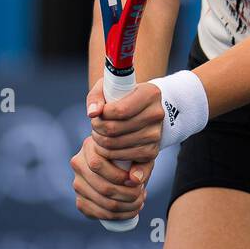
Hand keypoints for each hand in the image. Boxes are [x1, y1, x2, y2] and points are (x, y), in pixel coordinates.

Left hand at [68, 78, 154, 222]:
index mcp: (150, 94)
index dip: (103, 115)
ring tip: (99, 136)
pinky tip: (106, 151)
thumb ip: (97, 97)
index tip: (98, 114)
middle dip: (98, 130)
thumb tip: (93, 113)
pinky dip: (111, 157)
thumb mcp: (109, 88)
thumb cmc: (122, 97)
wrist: (143, 110)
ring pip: (118, 146)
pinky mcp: (153, 152)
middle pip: (116, 129)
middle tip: (95, 127)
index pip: (120, 110)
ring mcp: (156, 135)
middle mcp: (156, 114)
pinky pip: (126, 160)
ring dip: (101, 144)